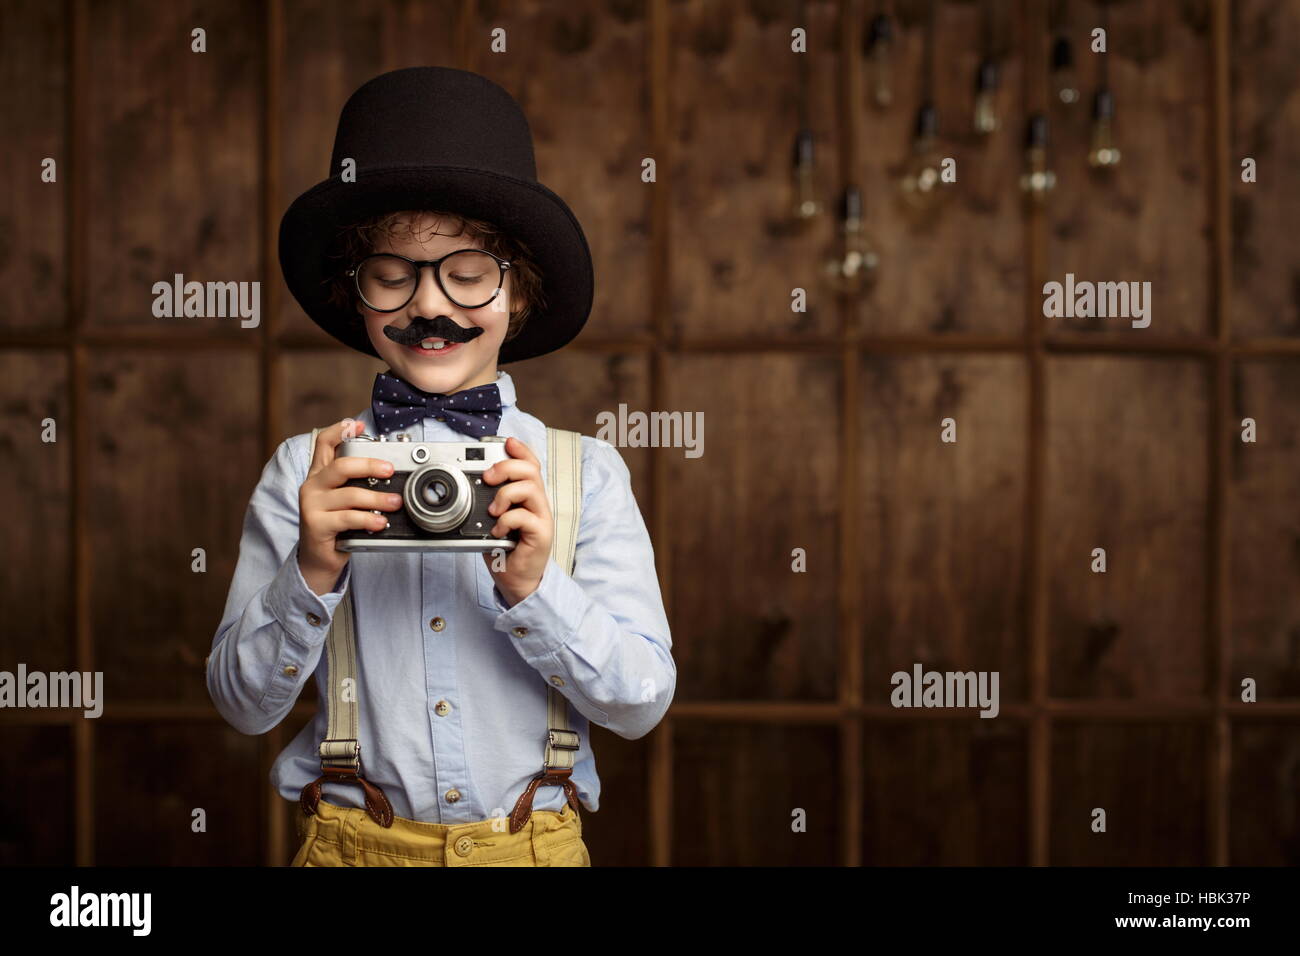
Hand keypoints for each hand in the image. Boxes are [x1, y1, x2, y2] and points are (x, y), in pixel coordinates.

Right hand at [297, 419, 402, 595]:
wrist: (320, 559)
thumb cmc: (338, 526)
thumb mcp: (346, 500)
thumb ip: (359, 483)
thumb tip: (389, 472)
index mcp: (320, 475)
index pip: (324, 443)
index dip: (340, 429)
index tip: (359, 424)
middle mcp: (312, 486)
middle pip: (341, 465)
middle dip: (369, 465)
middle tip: (390, 470)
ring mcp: (311, 505)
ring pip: (349, 494)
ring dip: (377, 498)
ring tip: (395, 502)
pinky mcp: (315, 524)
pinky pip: (348, 517)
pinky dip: (368, 519)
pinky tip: (381, 522)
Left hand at [480, 436, 552, 606]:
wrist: (517, 579)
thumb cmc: (505, 549)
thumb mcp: (493, 519)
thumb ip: (489, 500)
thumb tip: (472, 482)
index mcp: (527, 496)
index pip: (531, 464)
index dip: (521, 450)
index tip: (507, 442)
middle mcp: (537, 503)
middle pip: (531, 470)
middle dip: (507, 466)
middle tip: (488, 477)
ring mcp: (541, 517)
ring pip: (530, 488)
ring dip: (505, 494)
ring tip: (493, 510)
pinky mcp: (541, 534)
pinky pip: (525, 516)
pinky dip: (507, 520)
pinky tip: (498, 530)